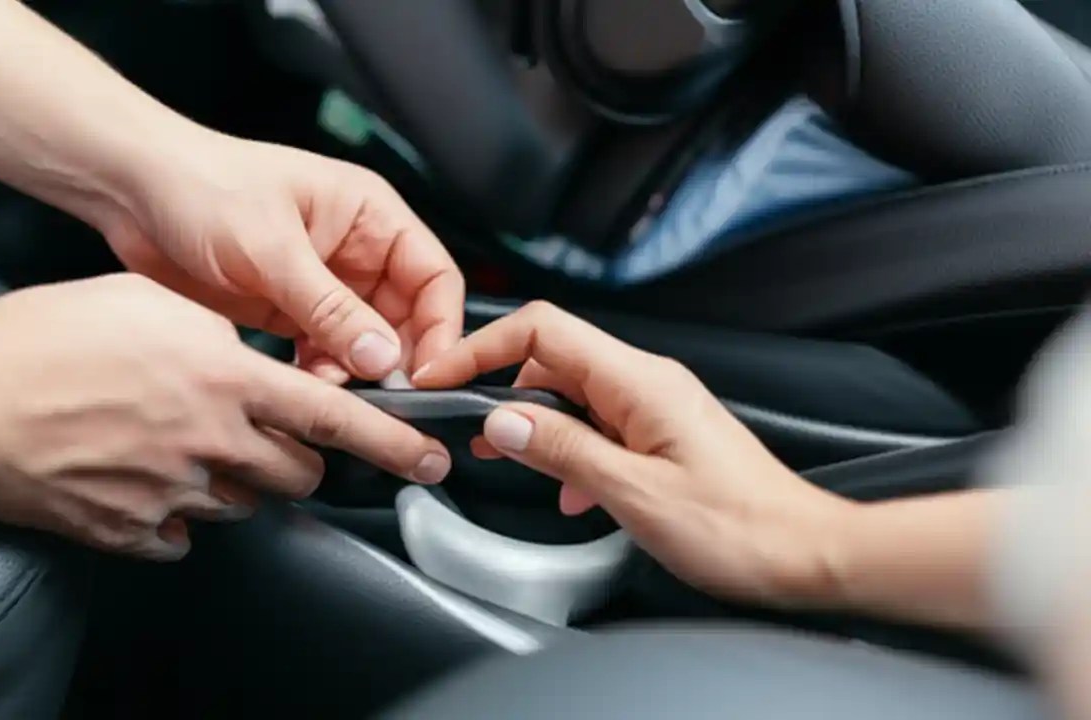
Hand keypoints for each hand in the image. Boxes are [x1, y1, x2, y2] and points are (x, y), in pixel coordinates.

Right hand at [0, 274, 450, 560]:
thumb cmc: (47, 339)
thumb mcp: (150, 303)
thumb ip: (216, 332)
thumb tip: (242, 352)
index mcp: (226, 382)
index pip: (336, 418)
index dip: (394, 443)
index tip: (431, 461)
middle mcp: (212, 444)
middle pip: (296, 473)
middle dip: (301, 459)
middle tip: (275, 438)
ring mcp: (174, 495)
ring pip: (243, 504)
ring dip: (237, 480)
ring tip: (185, 443)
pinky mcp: (132, 530)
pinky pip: (180, 534)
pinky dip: (176, 512)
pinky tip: (145, 480)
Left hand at [102, 130, 464, 383]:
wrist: (131, 193)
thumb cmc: (203, 187)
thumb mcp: (273, 248)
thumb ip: (331, 308)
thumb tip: (384, 358)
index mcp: (370, 216)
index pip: (435, 278)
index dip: (442, 327)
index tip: (430, 374)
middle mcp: (356, 251)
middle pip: (408, 318)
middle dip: (399, 358)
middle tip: (382, 395)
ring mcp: (323, 285)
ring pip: (367, 343)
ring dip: (357, 372)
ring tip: (332, 387)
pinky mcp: (288, 312)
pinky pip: (325, 354)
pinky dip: (322, 375)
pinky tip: (303, 383)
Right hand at [413, 302, 856, 606]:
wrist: (806, 555)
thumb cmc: (740, 529)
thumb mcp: (633, 493)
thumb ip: (562, 451)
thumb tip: (502, 422)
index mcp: (640, 382)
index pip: (544, 331)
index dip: (483, 346)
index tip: (443, 376)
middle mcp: (649, 383)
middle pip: (553, 358)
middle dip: (500, 388)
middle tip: (465, 428)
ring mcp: (657, 407)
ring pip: (573, 394)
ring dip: (534, 424)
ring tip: (506, 459)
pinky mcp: (664, 434)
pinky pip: (599, 424)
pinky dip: (569, 449)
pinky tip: (570, 492)